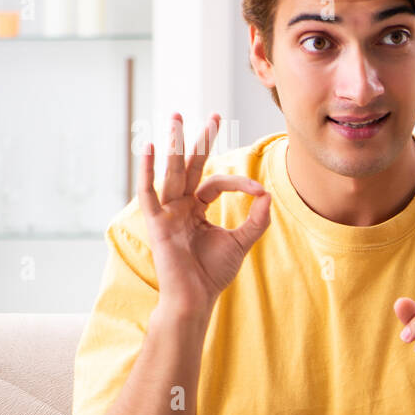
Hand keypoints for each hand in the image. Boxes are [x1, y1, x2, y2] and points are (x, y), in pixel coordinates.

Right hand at [138, 112, 271, 316]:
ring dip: (175, 144)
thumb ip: (256, 220)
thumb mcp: (241, 242)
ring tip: (177, 117)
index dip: (240, 183)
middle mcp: (180, 206)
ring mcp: (167, 213)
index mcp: (197, 209)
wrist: (196, 299)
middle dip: (200, 140)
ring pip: (171, 172)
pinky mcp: (156, 223)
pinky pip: (147, 193)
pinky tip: (149, 147)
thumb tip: (268, 195)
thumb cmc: (212, 274)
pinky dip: (147, 171)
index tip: (259, 190)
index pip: (217, 183)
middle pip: (191, 166)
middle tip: (212, 115)